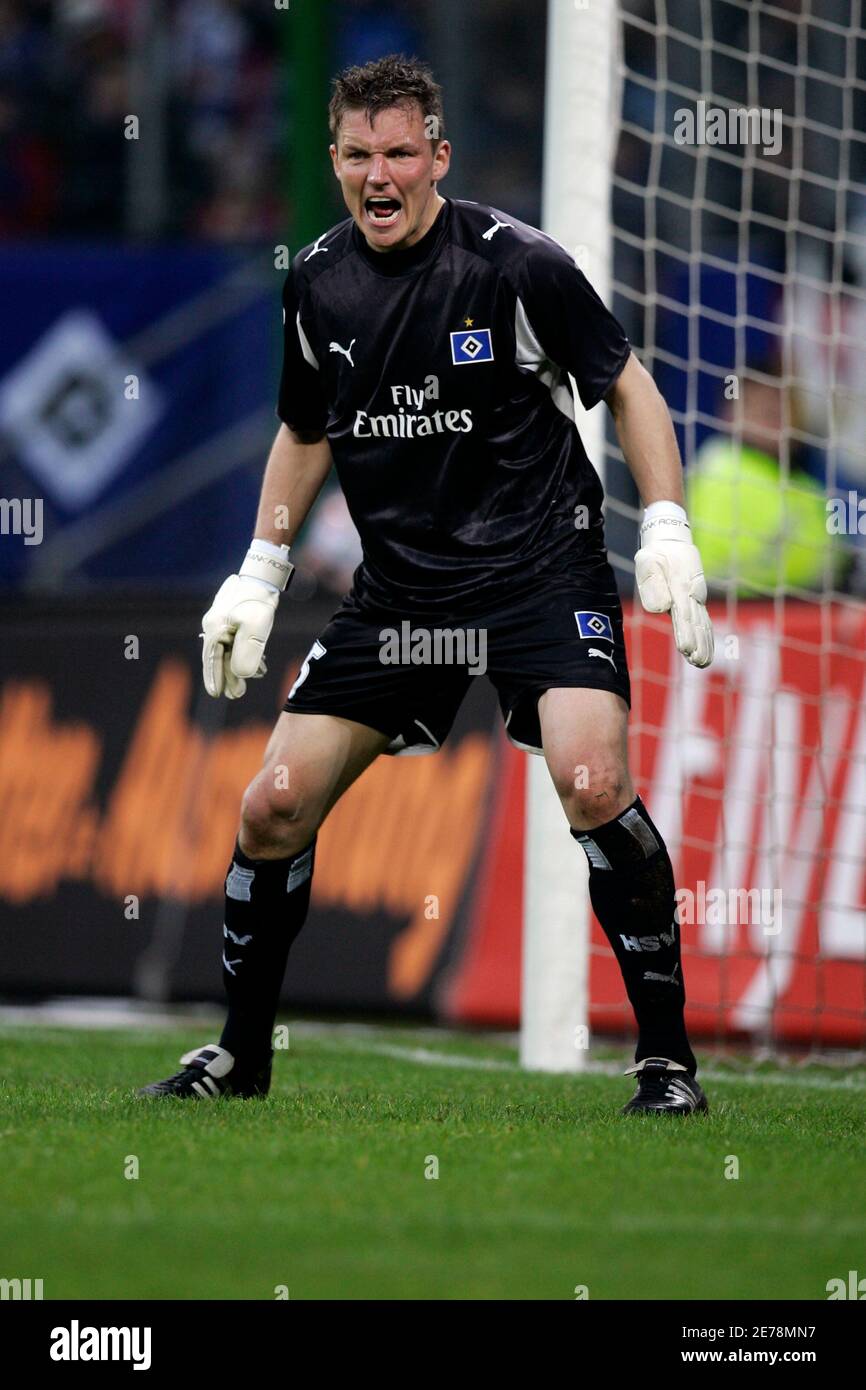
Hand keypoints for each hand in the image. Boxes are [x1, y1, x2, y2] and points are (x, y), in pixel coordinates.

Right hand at [201, 541, 292, 697]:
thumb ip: (246, 654)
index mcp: (215, 630)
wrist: (262, 576)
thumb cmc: (258, 602)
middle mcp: (214, 626)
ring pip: (229, 649)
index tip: (217, 694)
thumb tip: (240, 675)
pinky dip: (244, 652)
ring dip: (239, 665)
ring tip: (253, 678)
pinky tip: (258, 663)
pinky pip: (235, 640)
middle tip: (236, 694)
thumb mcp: (255, 630)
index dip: (215, 678)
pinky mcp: (233, 618)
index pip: (212, 660)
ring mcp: (222, 621)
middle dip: (229, 676)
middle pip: (220, 657)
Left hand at [634, 509, 713, 667]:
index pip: (683, 613)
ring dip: (704, 645)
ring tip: (702, 663)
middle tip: (697, 662)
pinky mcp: (697, 601)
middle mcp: (691, 593)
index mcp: (679, 585)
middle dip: (697, 644)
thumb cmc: (655, 554)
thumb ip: (653, 585)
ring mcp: (697, 598)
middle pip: (695, 622)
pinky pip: (703, 621)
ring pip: (702, 624)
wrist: (670, 541)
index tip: (685, 649)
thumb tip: (664, 608)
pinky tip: (706, 653)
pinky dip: (706, 637)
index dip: (685, 632)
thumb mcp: (647, 562)